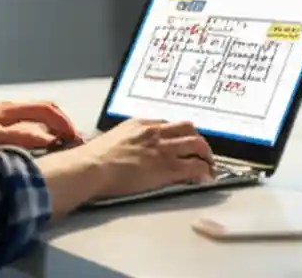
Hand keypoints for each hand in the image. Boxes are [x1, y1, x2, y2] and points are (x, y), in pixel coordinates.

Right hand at [77, 119, 214, 198]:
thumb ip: (127, 140)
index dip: (179, 133)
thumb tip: (127, 149)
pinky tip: (205, 177)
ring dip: (207, 155)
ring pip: (197, 145)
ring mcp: (164, 150)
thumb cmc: (94, 158)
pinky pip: (194, 167)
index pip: (169, 124)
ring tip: (209, 165)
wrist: (92, 167)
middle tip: (201, 151)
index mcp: (141, 124)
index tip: (181, 142)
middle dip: (198, 139)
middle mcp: (156, 133)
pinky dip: (203, 171)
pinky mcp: (167, 168)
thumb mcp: (113, 138)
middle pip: (188, 129)